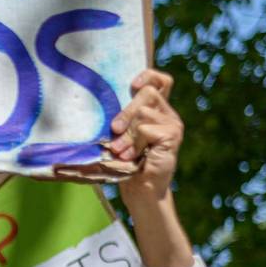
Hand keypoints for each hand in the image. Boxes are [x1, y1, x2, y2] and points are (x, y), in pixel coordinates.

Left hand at [107, 69, 180, 203]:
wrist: (141, 190)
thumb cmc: (126, 163)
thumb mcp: (120, 136)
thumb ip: (119, 120)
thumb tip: (92, 103)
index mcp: (156, 110)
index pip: (161, 81)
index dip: (148, 76)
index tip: (132, 86)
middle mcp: (167, 114)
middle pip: (147, 92)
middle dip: (125, 111)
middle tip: (114, 130)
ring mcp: (173, 124)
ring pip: (143, 111)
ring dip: (127, 133)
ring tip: (121, 151)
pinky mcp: (172, 136)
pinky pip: (146, 128)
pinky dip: (134, 143)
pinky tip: (132, 156)